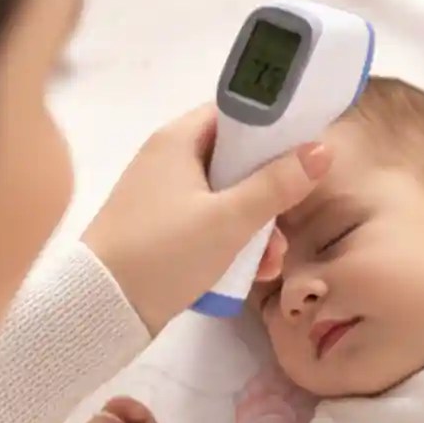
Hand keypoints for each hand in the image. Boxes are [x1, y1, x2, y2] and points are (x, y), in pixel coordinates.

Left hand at [82, 105, 331, 333]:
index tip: (302, 150)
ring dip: (254, 227)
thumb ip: (277, 184)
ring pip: (223, 199)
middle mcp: (166, 161)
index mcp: (177, 141)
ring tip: (272, 261)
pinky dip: (230, 244)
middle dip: (268, 193)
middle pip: (233, 161)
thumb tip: (321, 150)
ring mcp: (160, 199)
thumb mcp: (230, 219)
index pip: (232, 114)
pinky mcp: (159, 232)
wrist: (102, 307)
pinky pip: (206, 226)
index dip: (270, 128)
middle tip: (291, 219)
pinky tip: (252, 274)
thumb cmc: (165, 251)